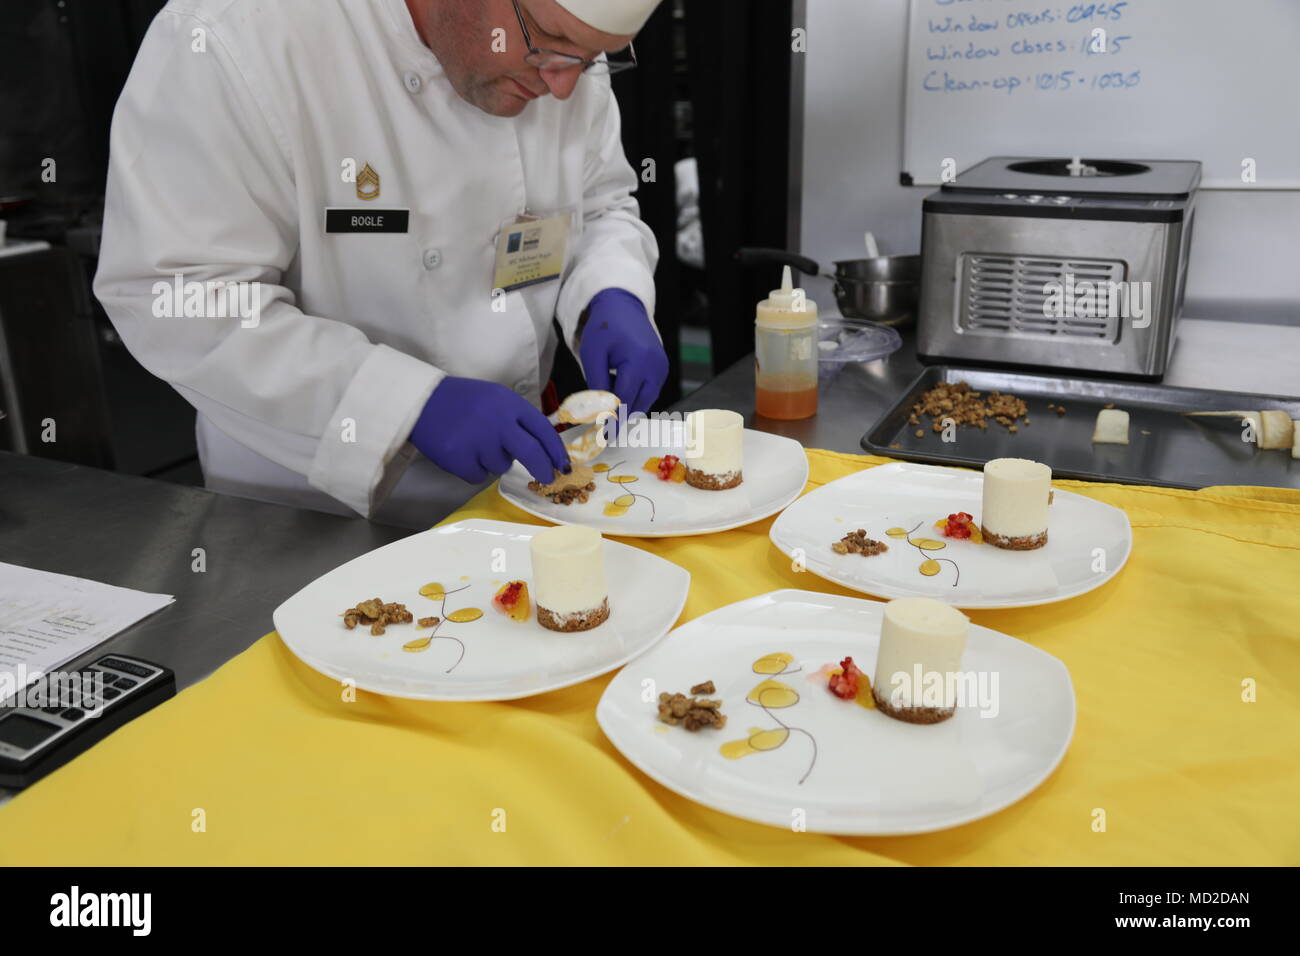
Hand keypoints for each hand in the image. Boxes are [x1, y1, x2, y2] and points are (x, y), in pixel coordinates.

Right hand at [411, 377, 569, 484]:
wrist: (422, 401)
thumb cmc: (462, 402)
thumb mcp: (496, 399)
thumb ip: (517, 419)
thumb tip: (544, 449)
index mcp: (509, 403)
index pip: (543, 430)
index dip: (556, 451)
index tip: (563, 466)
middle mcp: (498, 421)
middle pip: (532, 453)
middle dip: (542, 469)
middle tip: (547, 478)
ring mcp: (479, 440)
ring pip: (502, 466)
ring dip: (494, 461)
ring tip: (475, 444)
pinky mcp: (461, 458)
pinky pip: (479, 476)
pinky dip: (473, 469)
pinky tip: (462, 452)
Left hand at [578, 288, 668, 414]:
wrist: (624, 307)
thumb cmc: (605, 327)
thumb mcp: (593, 354)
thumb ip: (597, 384)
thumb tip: (599, 413)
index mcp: (639, 360)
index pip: (624, 399)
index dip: (611, 418)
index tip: (601, 434)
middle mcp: (656, 367)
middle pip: (636, 404)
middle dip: (618, 415)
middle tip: (600, 426)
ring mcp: (662, 369)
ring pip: (644, 402)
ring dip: (625, 405)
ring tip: (607, 393)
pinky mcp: (662, 370)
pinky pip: (648, 393)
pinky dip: (633, 396)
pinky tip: (619, 385)